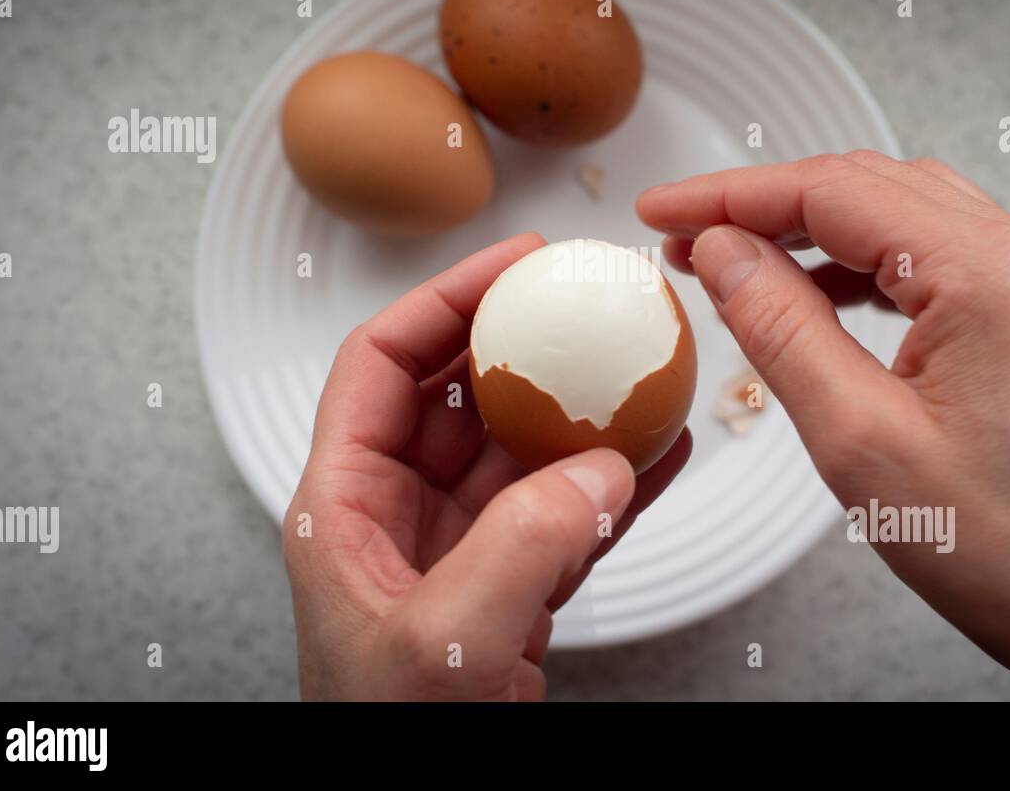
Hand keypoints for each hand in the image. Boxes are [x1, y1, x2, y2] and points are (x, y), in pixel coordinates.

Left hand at [282, 233, 691, 699]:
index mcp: (345, 508)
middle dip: (525, 344)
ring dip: (581, 410)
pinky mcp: (512, 587)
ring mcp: (461, 551)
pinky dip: (616, 481)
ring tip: (638, 365)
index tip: (513, 266)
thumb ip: (520, 545)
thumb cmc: (392, 746)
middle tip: (587, 303)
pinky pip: (567, 512)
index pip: (382, 365)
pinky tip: (664, 451)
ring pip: (523, 450)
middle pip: (461, 395)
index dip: (444, 301)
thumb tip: (595, 467)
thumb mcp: (445, 646)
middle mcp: (400, 518)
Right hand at [638, 150, 1009, 699]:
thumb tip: (720, 252)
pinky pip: (931, 249)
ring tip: (734, 263)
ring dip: (810, 227)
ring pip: (897, 210)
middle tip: (683, 236)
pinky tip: (811, 291)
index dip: (730, 195)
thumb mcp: (855, 436)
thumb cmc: (994, 541)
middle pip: (863, 186)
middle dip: (763, 206)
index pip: (829, 192)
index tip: (661, 209)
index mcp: (982, 271)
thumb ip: (778, 326)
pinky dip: (861, 258)